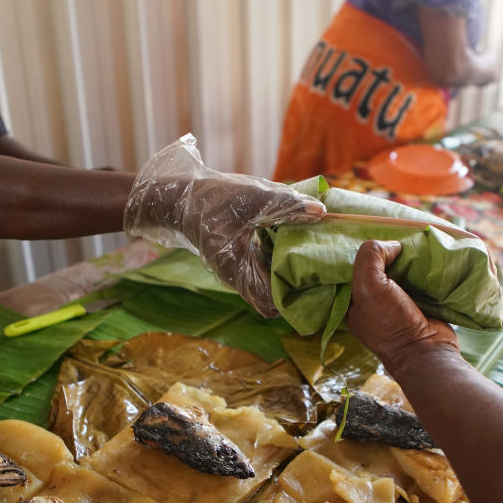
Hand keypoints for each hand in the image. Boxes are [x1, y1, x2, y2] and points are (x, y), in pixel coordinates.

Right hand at [124, 135, 325, 315]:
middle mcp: (237, 278)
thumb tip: (321, 211)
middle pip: (274, 297)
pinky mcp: (238, 260)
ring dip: (290, 272)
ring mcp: (237, 271)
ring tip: (314, 255)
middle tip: (323, 268)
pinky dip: (279, 261)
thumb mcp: (254, 197)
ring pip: (269, 283)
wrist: (179, 197)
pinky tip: (295, 242)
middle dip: (299, 286)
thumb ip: (288, 205)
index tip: (317, 282)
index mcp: (238, 270)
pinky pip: (263, 269)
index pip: (272, 304)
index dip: (296, 298)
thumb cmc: (212, 198)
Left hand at [346, 240, 459, 371]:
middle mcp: (373, 301)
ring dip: (408, 258)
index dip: (364, 252)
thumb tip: (393, 245)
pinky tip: (426, 255)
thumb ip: (371, 257)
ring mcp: (396, 302)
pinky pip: (418, 278)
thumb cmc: (391, 322)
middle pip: (378, 266)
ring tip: (414, 241)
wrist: (426, 351)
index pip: (353, 267)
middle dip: (387, 252)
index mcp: (353, 301)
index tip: (378, 237)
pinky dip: (422, 268)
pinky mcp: (418, 302)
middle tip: (398, 235)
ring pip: (399, 270)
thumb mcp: (369, 286)